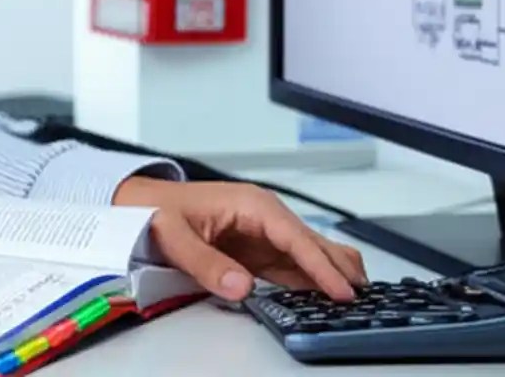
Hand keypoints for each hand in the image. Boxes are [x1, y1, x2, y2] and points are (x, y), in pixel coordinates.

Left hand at [113, 177, 366, 301]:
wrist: (139, 204)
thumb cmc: (156, 209)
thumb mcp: (173, 235)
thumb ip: (204, 262)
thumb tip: (241, 286)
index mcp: (251, 205)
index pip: (297, 237)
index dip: (321, 266)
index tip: (342, 290)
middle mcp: (264, 217)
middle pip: (313, 243)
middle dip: (340, 269)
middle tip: (364, 299)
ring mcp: (263, 234)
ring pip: (308, 255)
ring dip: (330, 276)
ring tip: (355, 301)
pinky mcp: (257, 251)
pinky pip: (291, 267)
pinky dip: (311, 282)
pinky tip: (324, 299)